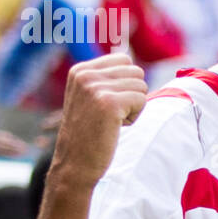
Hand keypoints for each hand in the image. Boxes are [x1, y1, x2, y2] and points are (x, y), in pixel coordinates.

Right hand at [51, 53, 148, 187]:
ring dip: (133, 107)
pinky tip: (115, 127)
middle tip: (110, 115)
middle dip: (131, 95)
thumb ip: (106, 77)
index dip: (125, 85)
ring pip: (141, 86)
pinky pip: (142, 100)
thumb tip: (125, 54)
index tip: (106, 104)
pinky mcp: (109, 103)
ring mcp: (95, 88)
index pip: (124, 60)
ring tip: (111, 122)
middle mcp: (85, 75)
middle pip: (136, 72)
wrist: (75, 164)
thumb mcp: (90, 97)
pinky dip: (134, 117)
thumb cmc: (89, 133)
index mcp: (80, 70)